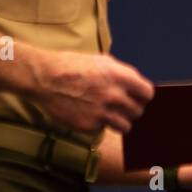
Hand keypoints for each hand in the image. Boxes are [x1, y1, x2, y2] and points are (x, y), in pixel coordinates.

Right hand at [33, 51, 153, 132]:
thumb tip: (136, 87)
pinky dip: (99, 125)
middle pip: (138, 111)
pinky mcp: (90, 125)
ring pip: (126, 126)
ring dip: (120, 122)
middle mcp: (114, 95)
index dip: (143, 96)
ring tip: (111, 116)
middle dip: (132, 110)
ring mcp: (102, 112)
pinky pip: (104, 129)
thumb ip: (122, 75)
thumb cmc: (72, 66)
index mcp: (119, 76)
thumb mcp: (101, 62)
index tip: (139, 98)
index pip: (147, 93)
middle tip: (122, 107)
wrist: (44, 78)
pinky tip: (90, 115)